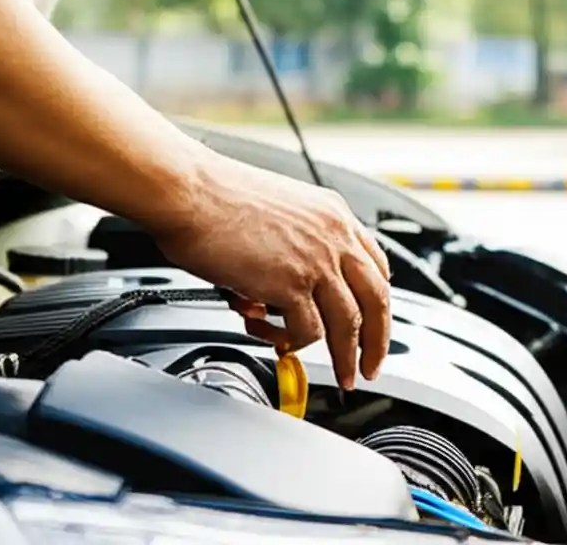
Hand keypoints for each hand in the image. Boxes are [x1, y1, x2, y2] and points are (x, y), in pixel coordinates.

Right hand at [151, 152, 391, 389]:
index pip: (375, 265)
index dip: (377, 301)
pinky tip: (275, 339)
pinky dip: (291, 343)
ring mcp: (316, 262)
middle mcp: (333, 236)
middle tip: (371, 365)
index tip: (374, 322)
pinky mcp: (292, 285)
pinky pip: (307, 332)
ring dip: (346, 357)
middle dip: (378, 341)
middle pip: (376, 300)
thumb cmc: (214, 196)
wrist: (188, 192)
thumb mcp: (278, 210)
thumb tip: (289, 282)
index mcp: (332, 214)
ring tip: (342, 375)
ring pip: (349, 325)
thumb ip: (295, 243)